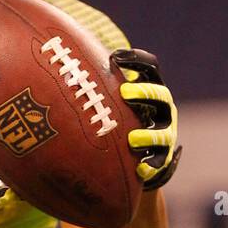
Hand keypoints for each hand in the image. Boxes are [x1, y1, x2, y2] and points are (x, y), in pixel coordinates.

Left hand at [109, 48, 181, 191]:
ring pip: (163, 133)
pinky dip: (151, 165)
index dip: (136, 60)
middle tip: (124, 92)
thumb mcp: (112, 101)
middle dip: (144, 93)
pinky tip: (139, 169)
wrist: (134, 159)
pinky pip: (160, 162)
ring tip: (131, 140)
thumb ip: (99, 85)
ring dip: (149, 135)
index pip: (150, 68)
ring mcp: (165, 134)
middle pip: (160, 96)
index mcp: (150, 90)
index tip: (115, 58)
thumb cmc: (118, 121)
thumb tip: (62, 64)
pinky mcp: (162, 157)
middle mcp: (162, 110)